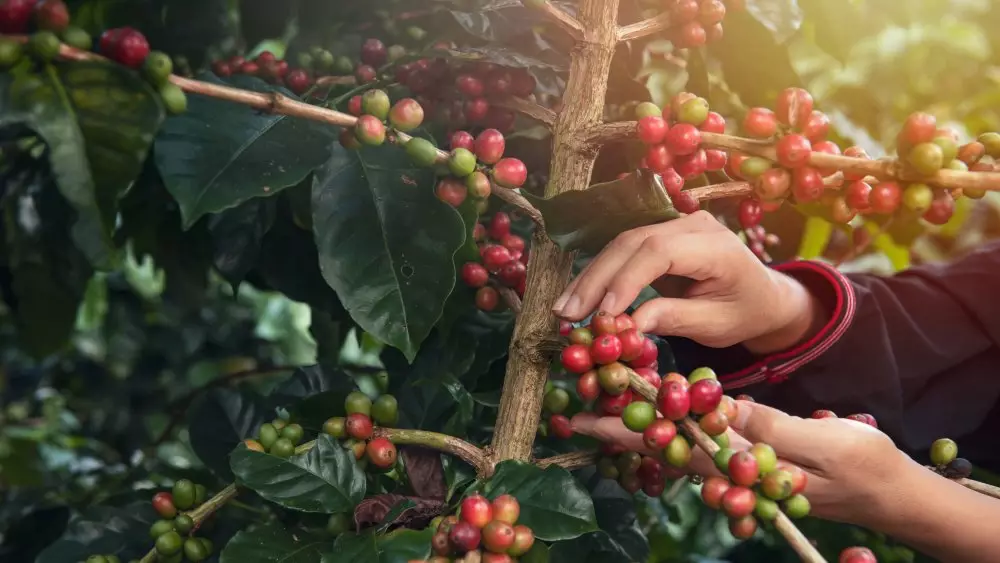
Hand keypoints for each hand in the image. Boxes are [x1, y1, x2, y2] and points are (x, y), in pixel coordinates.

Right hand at [552, 211, 823, 353]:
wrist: (763, 295)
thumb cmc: (745, 312)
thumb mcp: (717, 325)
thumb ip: (675, 319)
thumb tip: (628, 324)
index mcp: (716, 245)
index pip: (659, 252)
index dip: (626, 280)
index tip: (603, 314)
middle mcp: (692, 224)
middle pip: (632, 243)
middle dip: (597, 280)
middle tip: (567, 315)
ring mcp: (674, 224)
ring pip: (621, 244)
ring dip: (590, 278)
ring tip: (564, 311)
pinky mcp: (659, 235)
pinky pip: (623, 251)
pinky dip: (600, 276)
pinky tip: (579, 298)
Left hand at [572, 401, 913, 528]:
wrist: (891, 492)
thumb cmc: (863, 468)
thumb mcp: (821, 444)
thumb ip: (769, 429)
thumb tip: (720, 412)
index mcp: (744, 464)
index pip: (675, 442)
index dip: (631, 426)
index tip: (590, 413)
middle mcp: (733, 467)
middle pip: (666, 442)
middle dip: (621, 424)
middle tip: (576, 409)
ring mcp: (741, 464)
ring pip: (681, 441)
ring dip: (644, 421)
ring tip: (605, 401)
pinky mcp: (753, 457)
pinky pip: (705, 440)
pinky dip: (678, 422)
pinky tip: (662, 408)